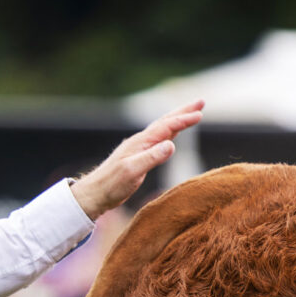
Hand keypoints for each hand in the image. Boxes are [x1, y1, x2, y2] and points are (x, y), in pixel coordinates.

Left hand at [70, 100, 203, 219]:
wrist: (95, 194)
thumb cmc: (111, 185)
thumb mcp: (133, 172)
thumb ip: (151, 158)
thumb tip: (172, 145)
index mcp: (140, 143)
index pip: (166, 127)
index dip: (183, 119)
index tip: (200, 113)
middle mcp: (140, 142)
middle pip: (165, 122)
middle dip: (183, 112)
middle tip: (201, 101)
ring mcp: (138, 149)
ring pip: (162, 130)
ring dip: (177, 121)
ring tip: (191, 114)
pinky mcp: (137, 157)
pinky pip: (157, 140)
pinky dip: (169, 133)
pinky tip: (172, 135)